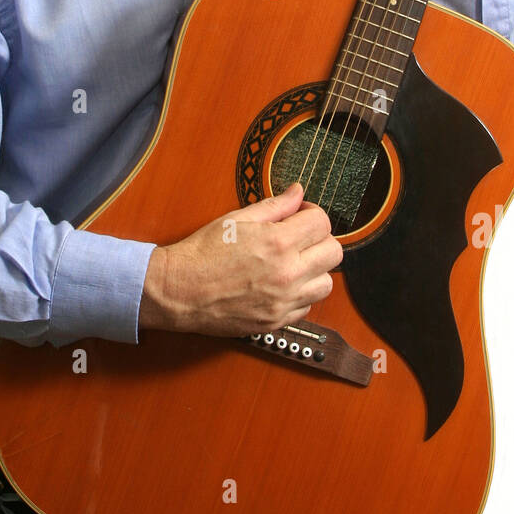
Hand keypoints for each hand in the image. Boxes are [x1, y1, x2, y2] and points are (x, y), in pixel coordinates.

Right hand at [139, 182, 342, 336]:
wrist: (178, 291)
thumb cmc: (202, 253)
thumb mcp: (237, 219)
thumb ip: (274, 206)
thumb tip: (298, 192)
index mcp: (278, 242)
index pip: (322, 222)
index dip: (312, 213)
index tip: (300, 215)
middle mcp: (287, 273)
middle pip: (334, 253)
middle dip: (320, 240)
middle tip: (300, 237)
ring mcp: (284, 301)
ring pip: (326, 284)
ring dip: (315, 270)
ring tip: (293, 263)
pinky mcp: (276, 321)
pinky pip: (307, 307)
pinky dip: (300, 295)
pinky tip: (282, 285)